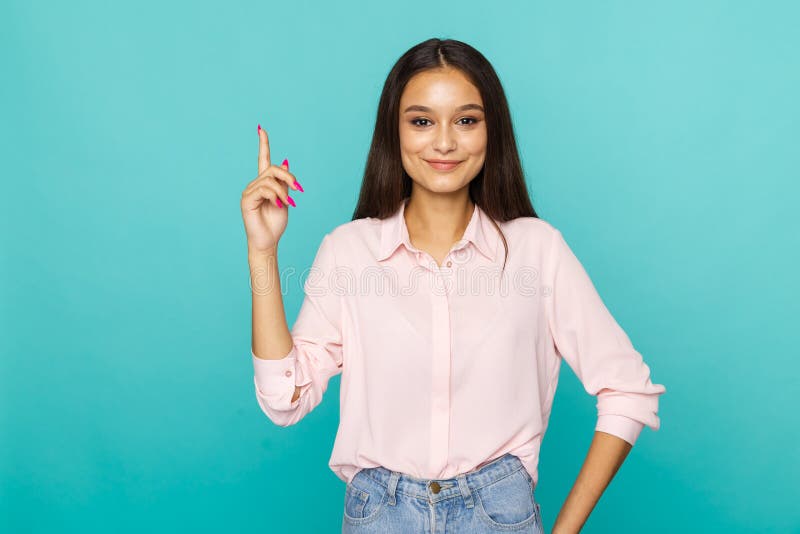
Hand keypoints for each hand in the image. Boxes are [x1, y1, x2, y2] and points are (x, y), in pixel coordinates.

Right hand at [240, 124, 303, 253]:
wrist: (268, 241)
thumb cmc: (276, 223)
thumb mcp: (285, 200)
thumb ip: (284, 184)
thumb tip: (286, 164)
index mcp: (264, 184)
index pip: (263, 160)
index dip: (263, 144)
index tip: (261, 129)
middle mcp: (255, 185)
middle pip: (272, 169)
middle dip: (288, 177)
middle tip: (298, 189)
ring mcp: (249, 192)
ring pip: (269, 180)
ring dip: (283, 191)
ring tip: (288, 204)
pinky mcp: (246, 200)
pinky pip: (264, 190)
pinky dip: (275, 196)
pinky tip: (279, 205)